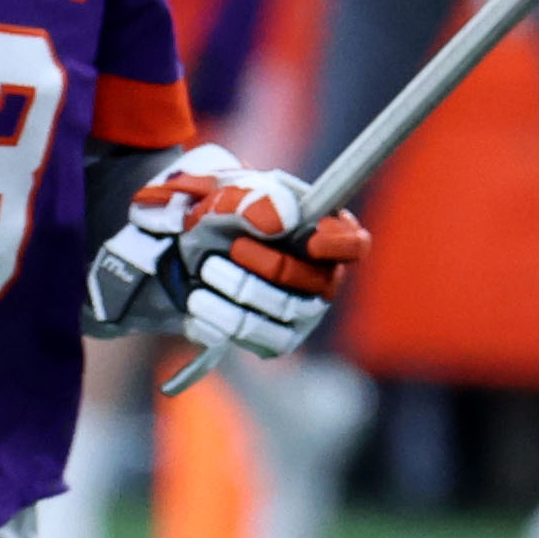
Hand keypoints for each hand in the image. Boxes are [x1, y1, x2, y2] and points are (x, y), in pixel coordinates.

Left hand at [127, 146, 370, 360]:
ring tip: (206, 271)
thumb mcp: (232, 196)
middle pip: (311, 281)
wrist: (185, 247)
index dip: (339, 244)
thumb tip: (285, 220)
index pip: (353, 243)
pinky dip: (219, 319)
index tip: (311, 239)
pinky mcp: (274, 341)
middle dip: (264, 265)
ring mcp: (301, 314)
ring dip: (236, 291)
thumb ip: (257, 203)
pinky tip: (199, 300)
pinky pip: (255, 338)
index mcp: (323, 232)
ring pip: (280, 313)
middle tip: (230, 248)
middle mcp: (321, 278)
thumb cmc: (222, 214)